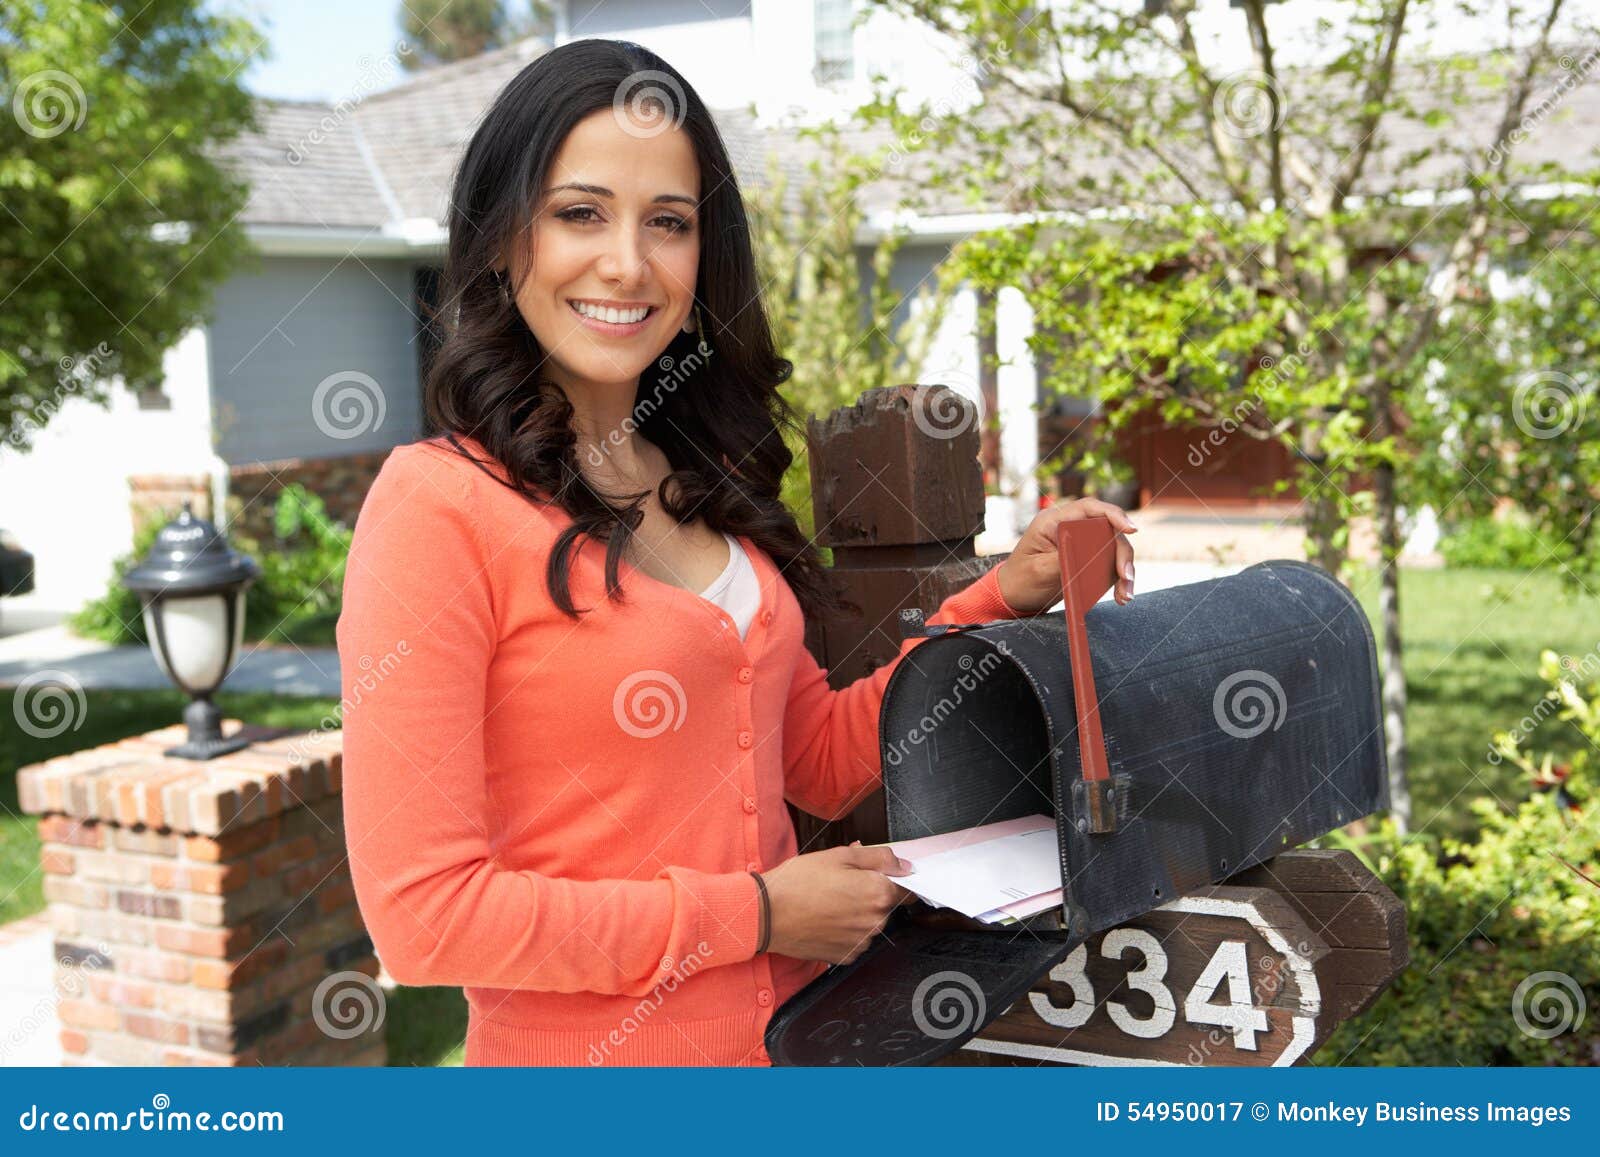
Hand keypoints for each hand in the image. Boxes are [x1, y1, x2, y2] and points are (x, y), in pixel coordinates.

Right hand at [762, 841, 913, 964]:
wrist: (767, 914)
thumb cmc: (798, 882)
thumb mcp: (839, 855)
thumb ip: (878, 858)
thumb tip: (903, 865)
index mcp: (878, 892)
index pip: (906, 888)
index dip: (892, 879)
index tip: (878, 876)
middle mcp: (875, 921)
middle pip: (887, 906)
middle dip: (871, 894)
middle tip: (841, 884)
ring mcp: (861, 941)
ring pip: (871, 923)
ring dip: (858, 913)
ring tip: (829, 902)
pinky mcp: (847, 956)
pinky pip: (856, 940)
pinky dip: (846, 930)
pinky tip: (826, 919)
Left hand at [995, 498, 1137, 615]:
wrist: (1014, 596)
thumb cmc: (1020, 580)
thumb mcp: (1039, 570)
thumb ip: (1064, 558)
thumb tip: (1091, 553)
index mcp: (1053, 521)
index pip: (1089, 508)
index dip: (1114, 515)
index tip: (1131, 529)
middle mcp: (1070, 528)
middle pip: (1108, 530)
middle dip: (1121, 553)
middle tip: (1126, 577)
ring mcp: (1081, 542)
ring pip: (1113, 548)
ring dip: (1123, 571)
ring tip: (1125, 594)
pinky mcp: (1087, 558)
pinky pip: (1110, 564)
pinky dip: (1118, 579)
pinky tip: (1121, 594)